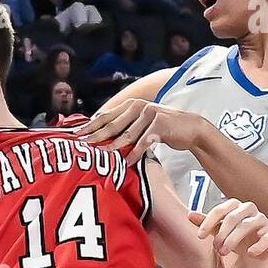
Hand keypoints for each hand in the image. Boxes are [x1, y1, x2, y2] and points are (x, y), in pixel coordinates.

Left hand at [72, 98, 211, 165]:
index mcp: (130, 105)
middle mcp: (138, 106)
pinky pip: (144, 142)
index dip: (90, 126)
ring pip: (127, 134)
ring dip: (114, 147)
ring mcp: (150, 114)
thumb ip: (124, 126)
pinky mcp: (160, 125)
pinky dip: (135, 153)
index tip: (76, 135)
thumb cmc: (162, 128)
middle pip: (112, 124)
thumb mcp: (141, 123)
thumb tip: (99, 136)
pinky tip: (126, 162)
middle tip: (83, 146)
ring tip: (102, 156)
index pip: (105, 116)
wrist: (190, 128)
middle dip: (96, 136)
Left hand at [189, 199, 267, 259]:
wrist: (251, 255)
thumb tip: (190, 214)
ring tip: (223, 252)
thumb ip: (205, 223)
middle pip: (234, 216)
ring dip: (233, 240)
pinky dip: (259, 246)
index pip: (221, 209)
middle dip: (222, 233)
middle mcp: (250, 210)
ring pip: (247, 225)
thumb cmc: (233, 238)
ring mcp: (263, 222)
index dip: (208, 222)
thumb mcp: (217, 231)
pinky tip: (249, 253)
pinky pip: (267, 238)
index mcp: (236, 206)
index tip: (199, 236)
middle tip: (214, 247)